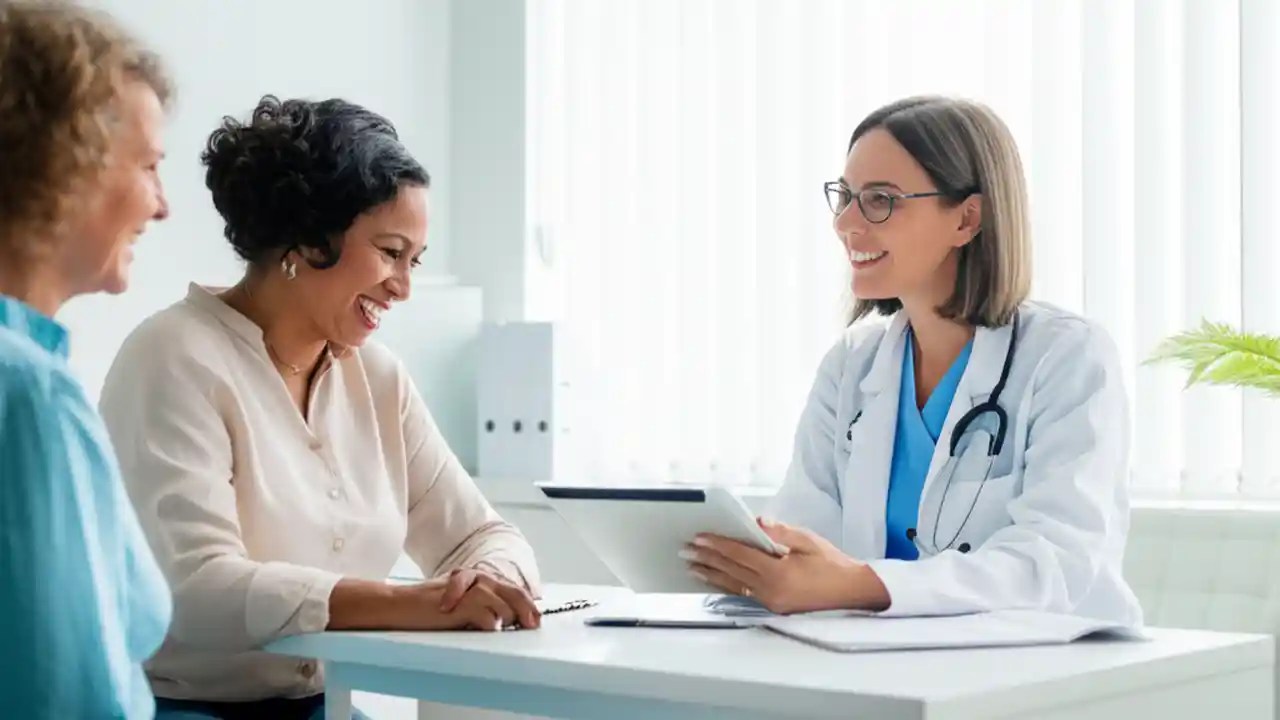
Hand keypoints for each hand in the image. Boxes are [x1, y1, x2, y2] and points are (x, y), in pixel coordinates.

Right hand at [435, 568, 540, 630]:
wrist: (401, 605)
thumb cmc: (430, 609)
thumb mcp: (462, 605)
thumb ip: (484, 606)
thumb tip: (511, 621)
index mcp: (481, 579)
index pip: (513, 590)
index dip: (529, 606)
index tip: (536, 622)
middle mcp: (478, 579)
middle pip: (514, 594)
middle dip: (526, 612)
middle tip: (530, 626)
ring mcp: (470, 589)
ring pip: (503, 607)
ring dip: (503, 621)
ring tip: (491, 628)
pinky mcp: (461, 603)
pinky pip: (487, 617)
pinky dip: (489, 625)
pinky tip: (483, 629)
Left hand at [685, 517, 890, 614]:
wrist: (853, 592)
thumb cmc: (834, 565)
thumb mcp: (808, 541)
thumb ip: (780, 533)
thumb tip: (757, 523)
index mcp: (778, 573)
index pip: (739, 556)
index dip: (717, 546)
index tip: (700, 538)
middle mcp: (771, 591)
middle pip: (731, 572)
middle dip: (707, 559)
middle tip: (686, 551)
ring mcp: (771, 601)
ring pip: (734, 586)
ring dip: (712, 575)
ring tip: (693, 568)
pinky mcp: (774, 607)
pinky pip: (744, 594)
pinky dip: (727, 585)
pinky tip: (716, 581)